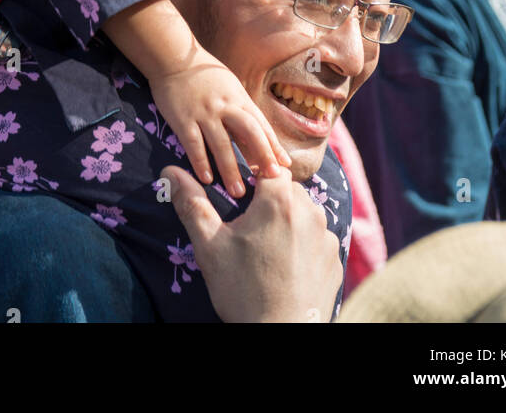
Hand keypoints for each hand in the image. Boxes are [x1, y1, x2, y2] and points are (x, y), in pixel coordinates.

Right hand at [148, 48, 291, 198]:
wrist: (173, 57)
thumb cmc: (205, 75)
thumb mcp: (230, 87)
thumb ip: (242, 110)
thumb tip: (257, 140)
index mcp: (239, 98)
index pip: (261, 125)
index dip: (274, 146)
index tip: (285, 166)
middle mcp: (225, 105)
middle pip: (248, 132)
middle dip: (262, 155)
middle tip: (270, 179)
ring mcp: (204, 113)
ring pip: (221, 144)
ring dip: (230, 169)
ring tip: (238, 191)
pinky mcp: (183, 119)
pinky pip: (194, 144)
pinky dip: (201, 162)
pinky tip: (206, 179)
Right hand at [161, 165, 340, 323]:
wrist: (278, 337)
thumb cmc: (242, 290)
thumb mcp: (210, 246)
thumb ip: (192, 204)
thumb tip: (170, 172)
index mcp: (279, 201)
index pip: (270, 168)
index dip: (255, 176)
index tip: (243, 195)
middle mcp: (310, 212)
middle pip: (289, 191)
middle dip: (271, 202)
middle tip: (251, 230)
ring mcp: (326, 237)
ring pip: (305, 215)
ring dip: (290, 223)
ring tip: (268, 251)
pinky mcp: (335, 261)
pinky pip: (318, 241)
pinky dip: (304, 247)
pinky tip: (287, 268)